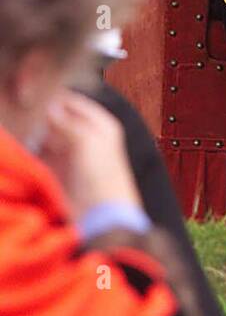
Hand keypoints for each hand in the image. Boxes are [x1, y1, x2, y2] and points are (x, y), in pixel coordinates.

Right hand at [38, 89, 141, 221]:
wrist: (101, 215)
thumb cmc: (103, 176)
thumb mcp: (88, 142)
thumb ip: (68, 123)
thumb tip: (51, 107)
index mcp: (103, 125)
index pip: (78, 104)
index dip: (60, 101)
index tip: (42, 99)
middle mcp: (89, 137)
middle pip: (63, 119)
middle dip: (49, 118)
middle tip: (34, 117)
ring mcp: (74, 154)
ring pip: (52, 135)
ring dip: (41, 134)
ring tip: (33, 134)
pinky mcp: (60, 171)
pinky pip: (45, 154)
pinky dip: (37, 150)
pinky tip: (32, 148)